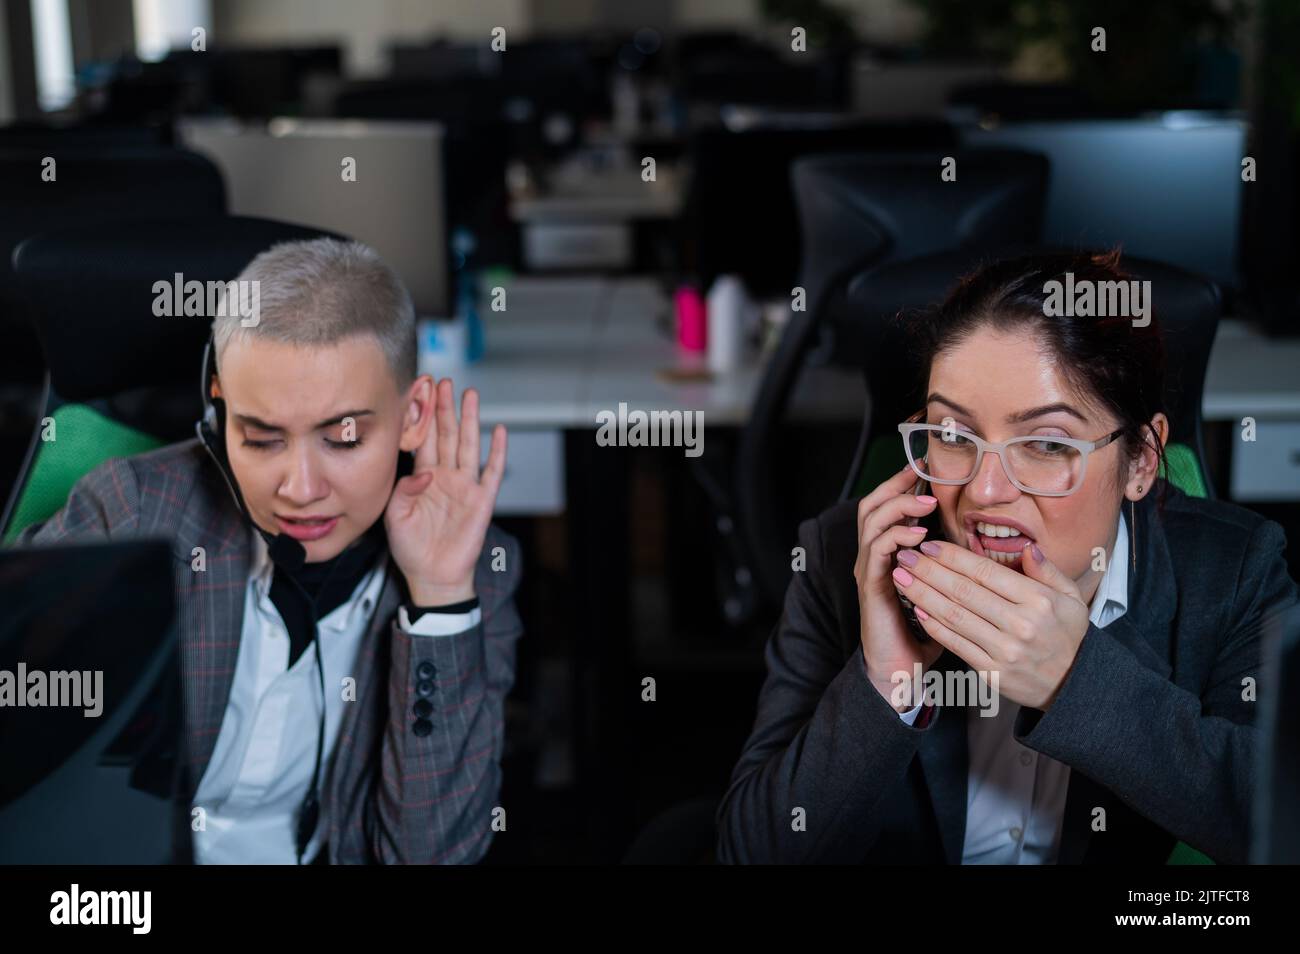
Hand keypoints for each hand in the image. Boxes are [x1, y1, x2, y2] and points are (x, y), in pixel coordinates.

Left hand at [384, 379, 506, 605]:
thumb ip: (403, 490)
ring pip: (468, 445)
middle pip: (446, 435)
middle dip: (444, 408)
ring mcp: (465, 486)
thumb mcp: (394, 516)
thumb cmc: (411, 548)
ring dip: (469, 420)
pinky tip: (498, 432)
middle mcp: (445, 477)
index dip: (422, 417)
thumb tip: (424, 473)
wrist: (432, 575)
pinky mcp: (482, 500)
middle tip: (443, 382)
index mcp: (422, 478)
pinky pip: (491, 472)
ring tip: (469, 395)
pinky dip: (496, 452)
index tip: (420, 391)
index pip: (423, 440)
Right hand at [854, 464, 946, 711]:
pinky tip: (918, 534)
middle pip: (871, 505)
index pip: (889, 507)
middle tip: (918, 471)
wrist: (901, 668)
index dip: (902, 484)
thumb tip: (993, 546)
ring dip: (898, 507)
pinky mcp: (871, 586)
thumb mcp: (944, 591)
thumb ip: (957, 567)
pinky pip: (878, 552)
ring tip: (924, 500)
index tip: (925, 466)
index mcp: (890, 554)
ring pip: (872, 522)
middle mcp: (874, 557)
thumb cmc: (924, 631)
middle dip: (894, 485)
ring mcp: (870, 570)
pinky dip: (896, 537)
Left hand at [889, 538, 1090, 710]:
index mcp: (1038, 600)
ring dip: (922, 594)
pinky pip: (957, 645)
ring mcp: (1005, 651)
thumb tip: (1026, 548)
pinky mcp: (993, 673)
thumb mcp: (1071, 598)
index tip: (928, 545)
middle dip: (928, 570)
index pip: (985, 572)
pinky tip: (916, 609)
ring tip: (901, 577)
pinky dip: (934, 626)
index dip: (952, 556)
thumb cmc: (1069, 635)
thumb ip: (1048, 571)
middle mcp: (1020, 624)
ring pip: (954, 616)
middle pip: (963, 591)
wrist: (1075, 685)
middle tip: (904, 555)